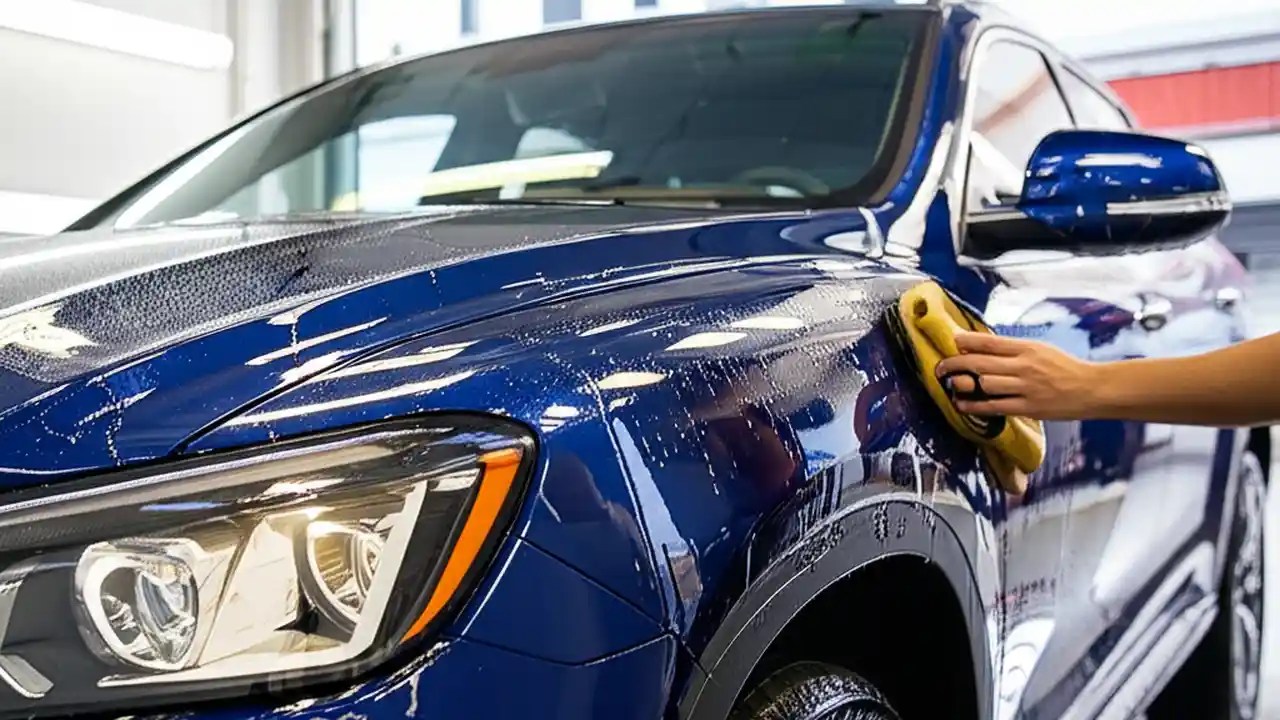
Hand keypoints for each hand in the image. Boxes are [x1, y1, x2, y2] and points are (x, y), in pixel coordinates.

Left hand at [934, 331, 1099, 420]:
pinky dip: (975, 406)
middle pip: (981, 363)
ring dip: (964, 385)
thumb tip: (982, 346)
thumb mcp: (1040, 349)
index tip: (952, 341)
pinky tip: (962, 404)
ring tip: (951, 385)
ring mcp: (1026, 388)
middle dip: (955, 364)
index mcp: (1027, 348)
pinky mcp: (1028, 408)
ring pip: (985, 384)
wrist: (1092, 388)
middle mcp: (1024, 366)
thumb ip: (1014, 349)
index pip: (990, 342)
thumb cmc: (1064, 367)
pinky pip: (995, 406)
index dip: (967, 341)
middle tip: (941, 367)